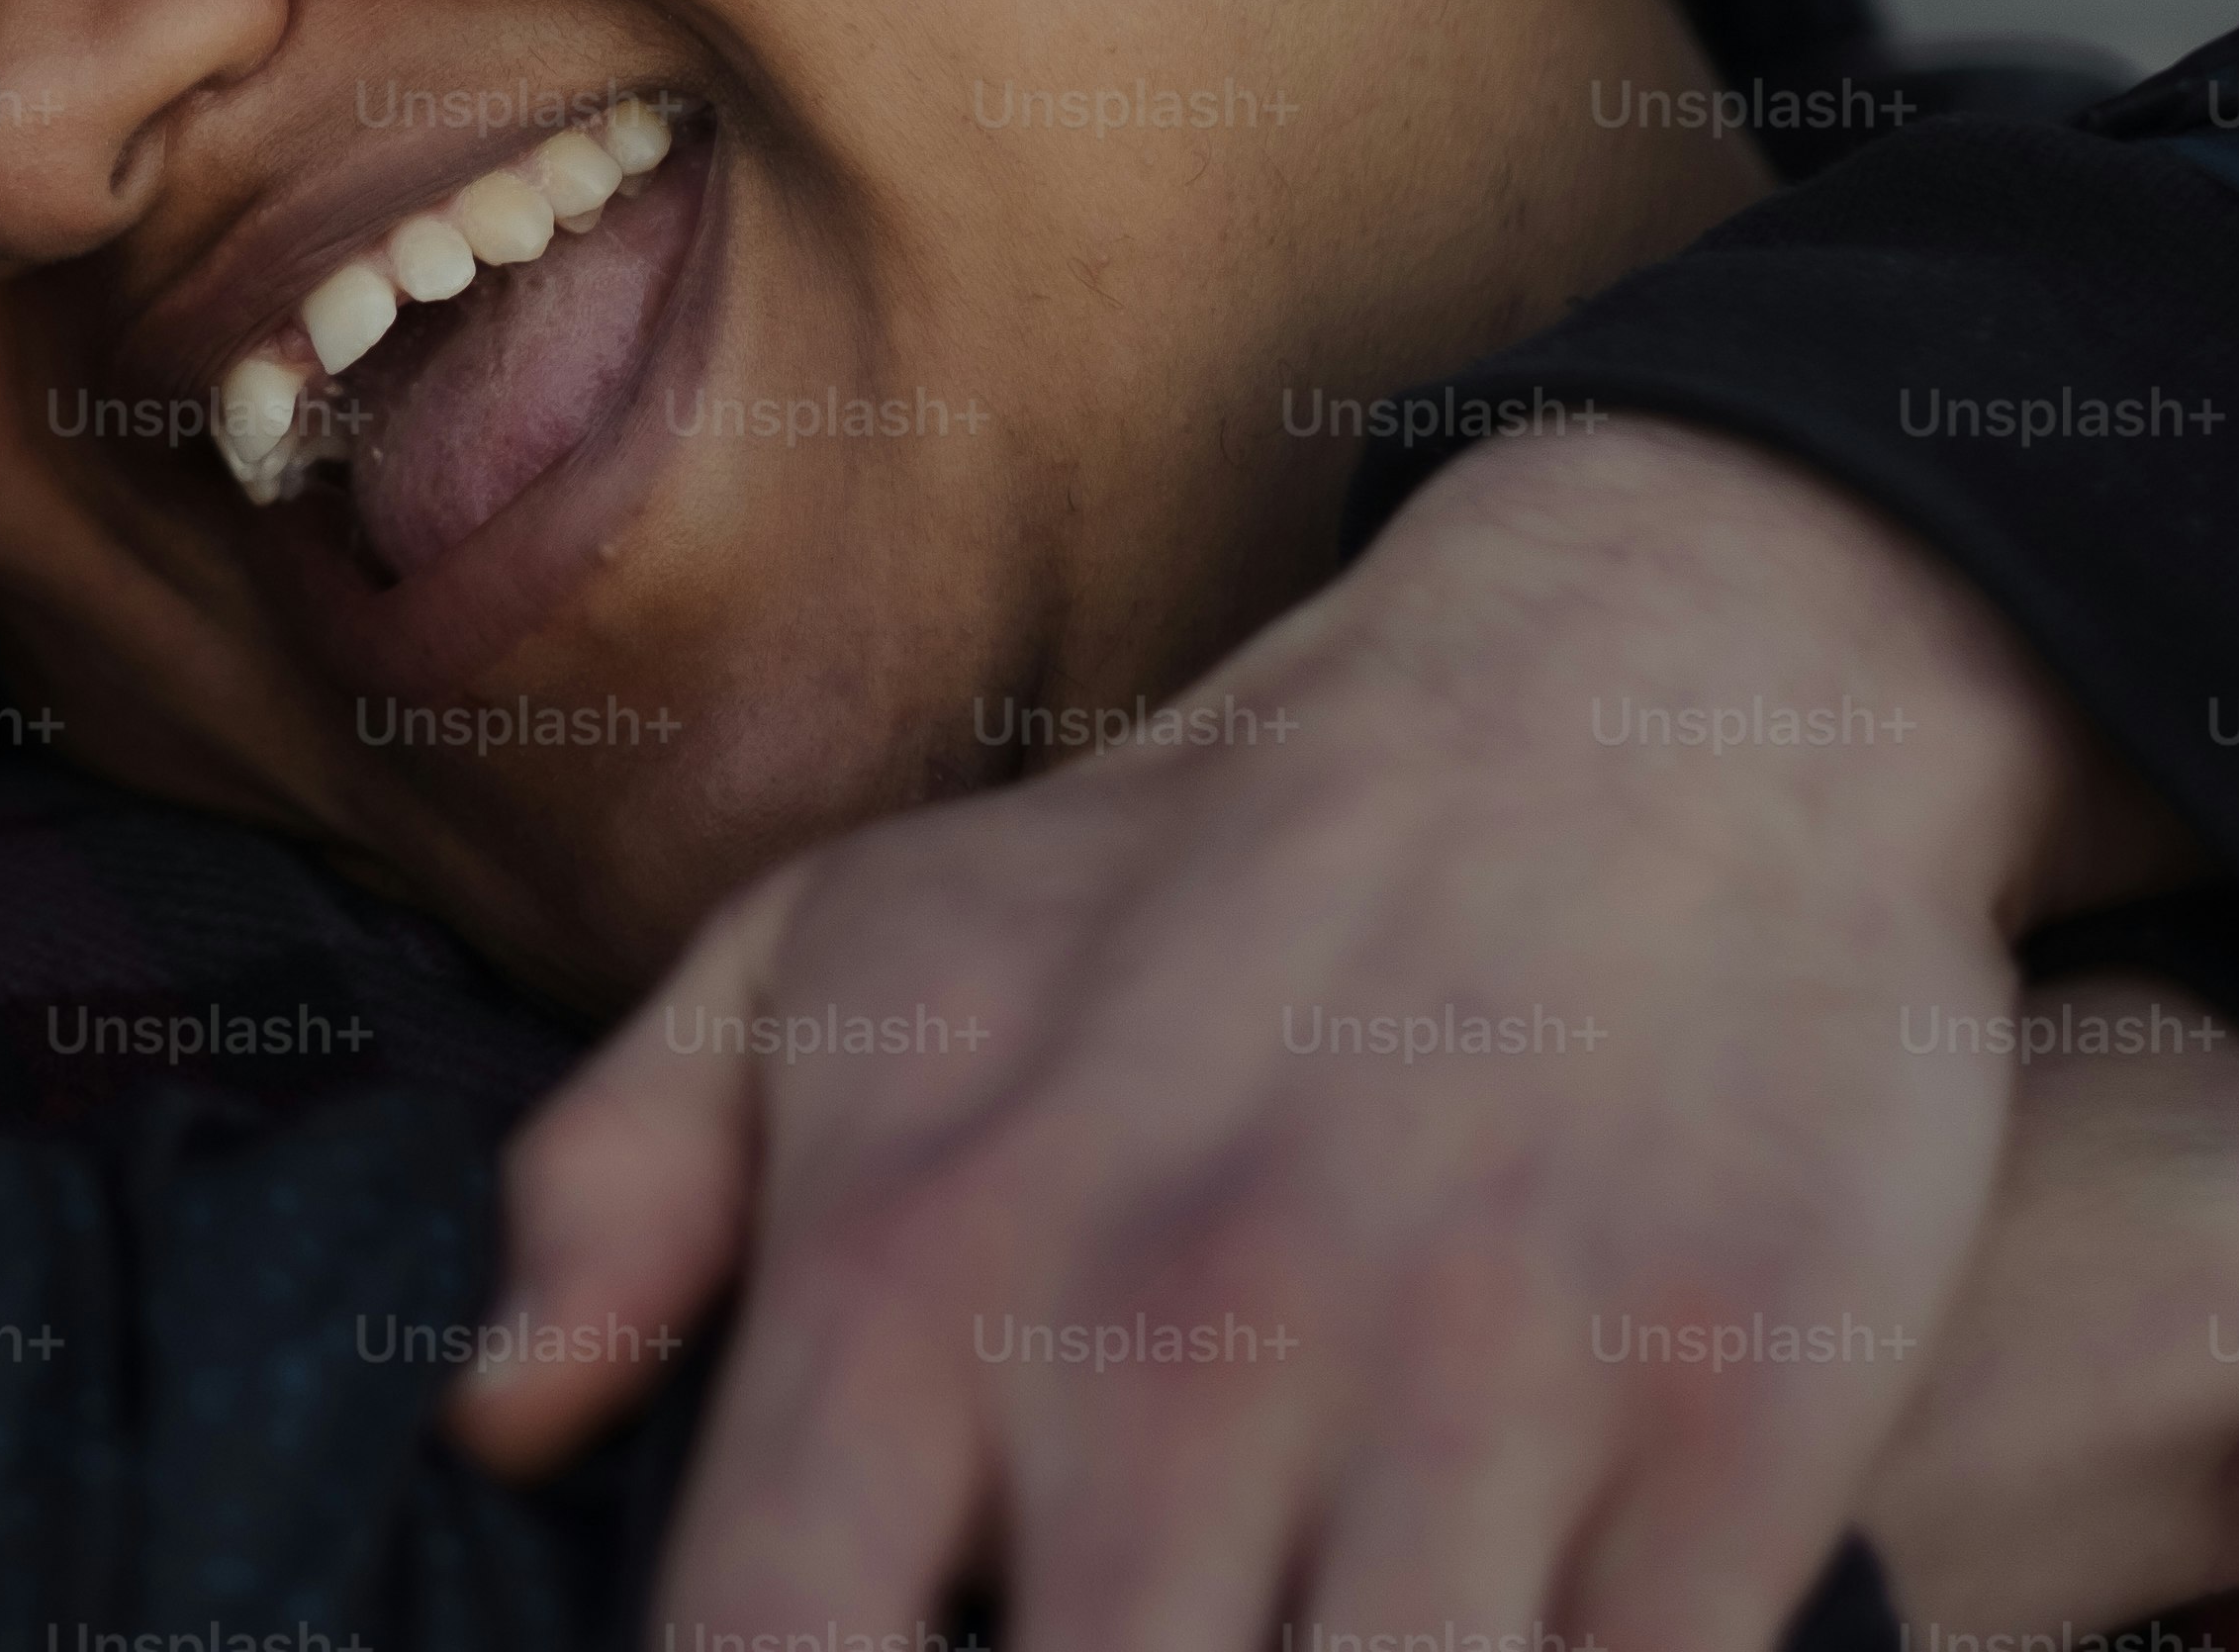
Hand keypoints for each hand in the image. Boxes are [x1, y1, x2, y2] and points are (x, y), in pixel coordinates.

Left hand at [454, 419, 2164, 1651]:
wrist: (1652, 682)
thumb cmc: (1201, 868)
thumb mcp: (848, 949)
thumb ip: (630, 1181)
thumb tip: (497, 1424)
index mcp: (925, 1249)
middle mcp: (1172, 1336)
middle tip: (1109, 1634)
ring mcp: (1467, 1392)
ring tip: (1261, 1632)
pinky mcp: (1741, 1435)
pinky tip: (1484, 1633)